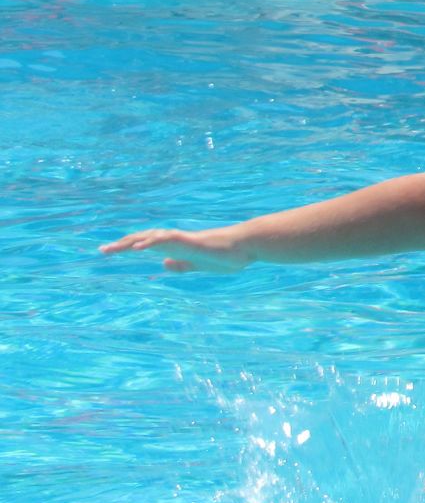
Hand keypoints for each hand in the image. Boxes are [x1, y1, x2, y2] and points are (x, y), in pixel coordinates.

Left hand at [101, 226, 248, 273]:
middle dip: (122, 244)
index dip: (128, 247)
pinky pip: (167, 239)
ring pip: (150, 237)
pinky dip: (151, 242)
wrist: (245, 247)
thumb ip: (182, 264)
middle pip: (143, 239)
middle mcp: (175, 241)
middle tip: (101, 251)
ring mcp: (182, 239)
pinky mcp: (190, 241)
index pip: (146, 244)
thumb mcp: (198, 265)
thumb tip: (163, 264)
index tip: (109, 251)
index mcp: (176, 248)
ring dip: (131, 242)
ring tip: (112, 249)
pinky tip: (139, 248)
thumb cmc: (227, 256)